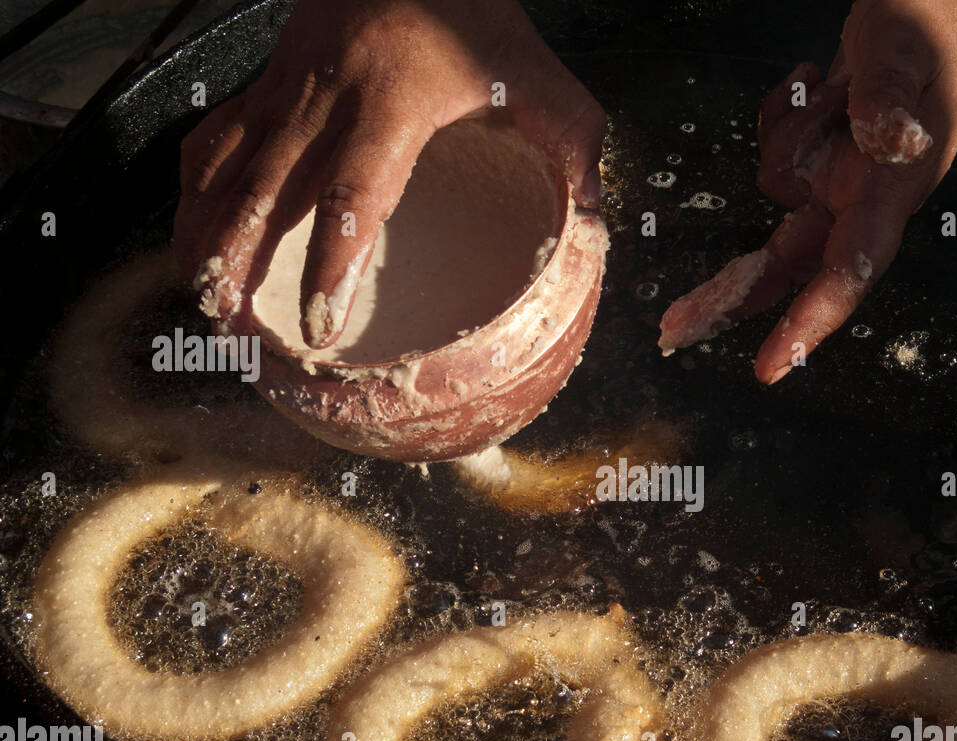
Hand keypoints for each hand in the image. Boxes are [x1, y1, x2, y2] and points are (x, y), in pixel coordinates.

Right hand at [174, 0, 604, 347]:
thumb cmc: (473, 9)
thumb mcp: (537, 74)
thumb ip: (573, 145)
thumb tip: (593, 225)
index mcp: (391, 104)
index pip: (352, 197)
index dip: (330, 265)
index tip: (319, 322)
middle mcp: (326, 100)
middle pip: (269, 193)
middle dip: (240, 262)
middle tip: (227, 325)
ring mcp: (287, 88)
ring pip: (229, 166)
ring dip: (207, 231)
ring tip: (197, 292)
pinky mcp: (268, 80)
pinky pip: (218, 134)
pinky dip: (199, 183)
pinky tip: (194, 224)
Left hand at [659, 0, 956, 382]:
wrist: (951, 0)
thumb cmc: (935, 20)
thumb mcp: (906, 45)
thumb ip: (889, 94)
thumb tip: (888, 139)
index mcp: (892, 189)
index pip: (848, 269)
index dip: (811, 321)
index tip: (770, 367)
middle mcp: (863, 198)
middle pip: (788, 262)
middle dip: (734, 292)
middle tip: (674, 328)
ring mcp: (842, 181)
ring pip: (777, 186)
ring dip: (789, 134)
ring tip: (835, 82)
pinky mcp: (824, 160)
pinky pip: (776, 154)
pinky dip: (783, 118)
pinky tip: (820, 80)